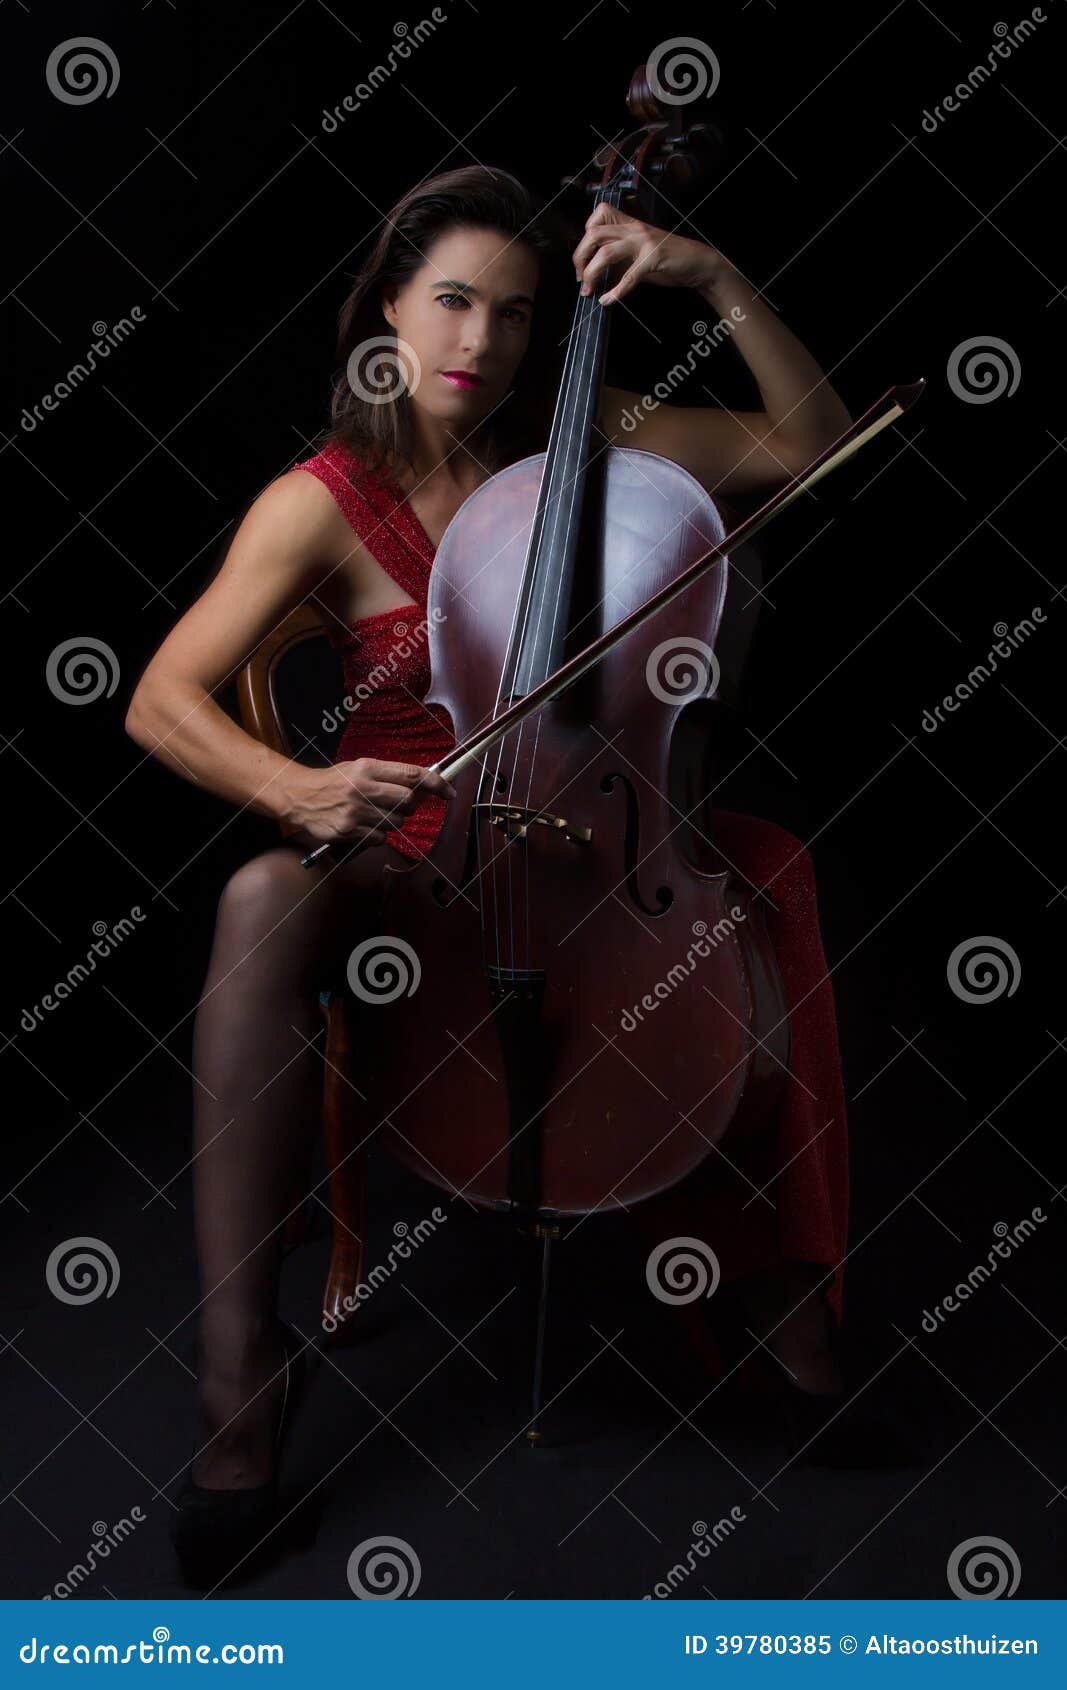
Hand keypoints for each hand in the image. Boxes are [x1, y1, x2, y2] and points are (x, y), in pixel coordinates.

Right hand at [280, 757, 456, 849]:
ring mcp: (355, 812)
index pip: (412, 775)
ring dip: (391, 821)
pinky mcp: (348, 831)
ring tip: (372, 813)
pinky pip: (379, 838)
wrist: (299, 796)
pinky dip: (376, 834)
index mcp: (368, 768)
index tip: (449, 792)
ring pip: (396, 823)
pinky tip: (361, 825)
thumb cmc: (334, 781)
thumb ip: (389, 775)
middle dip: (408, 805)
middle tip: (395, 803)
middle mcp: (363, 788)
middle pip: (408, 802)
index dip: (436, 784)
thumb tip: (423, 786)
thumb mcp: (359, 767)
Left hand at [572, 203, 729, 305]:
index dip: (584, 239)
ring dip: (592, 274)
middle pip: (594, 235)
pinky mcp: (653, 258)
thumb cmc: (668, 259)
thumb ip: (620, 258)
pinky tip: (608, 300)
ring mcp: (643, 242)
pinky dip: (616, 292)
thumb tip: (598, 273)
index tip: (583, 261)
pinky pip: (628, 275)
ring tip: (589, 291)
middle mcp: (634, 229)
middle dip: (580, 258)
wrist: (697, 262)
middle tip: (580, 279)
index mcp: (629, 224)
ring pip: (606, 252)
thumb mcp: (639, 254)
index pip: (597, 218)